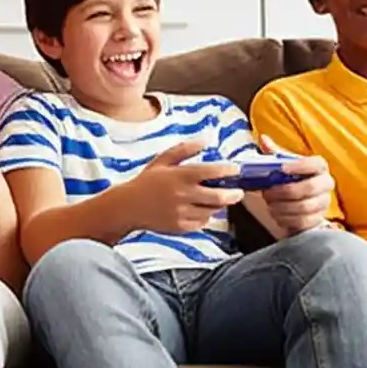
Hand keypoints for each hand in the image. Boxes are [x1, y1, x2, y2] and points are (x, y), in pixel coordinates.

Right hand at [127, 139, 244, 233]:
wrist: (128, 206)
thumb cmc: (146, 182)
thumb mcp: (162, 160)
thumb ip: (184, 150)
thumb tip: (204, 141)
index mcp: (179, 176)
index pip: (211, 172)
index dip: (228, 171)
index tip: (236, 170)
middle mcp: (182, 195)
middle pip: (218, 197)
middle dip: (233, 194)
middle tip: (238, 192)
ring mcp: (182, 212)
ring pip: (211, 211)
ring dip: (218, 205)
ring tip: (216, 199)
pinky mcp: (180, 226)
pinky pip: (201, 222)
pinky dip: (205, 216)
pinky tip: (200, 209)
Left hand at [256, 135, 333, 234]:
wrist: (297, 203)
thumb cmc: (290, 180)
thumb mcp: (282, 165)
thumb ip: (273, 153)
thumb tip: (263, 138)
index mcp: (319, 167)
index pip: (315, 163)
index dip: (299, 166)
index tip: (282, 168)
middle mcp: (326, 184)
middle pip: (309, 188)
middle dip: (284, 191)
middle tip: (267, 193)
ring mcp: (324, 203)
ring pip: (305, 207)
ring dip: (282, 207)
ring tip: (269, 205)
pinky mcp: (319, 220)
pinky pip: (303, 222)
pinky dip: (286, 219)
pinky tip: (277, 215)